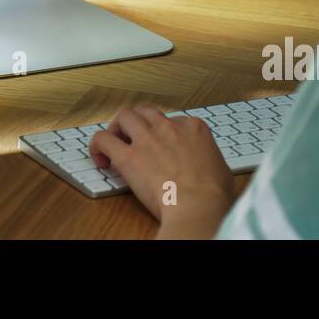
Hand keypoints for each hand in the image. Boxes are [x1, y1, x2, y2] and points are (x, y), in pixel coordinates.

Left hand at [89, 105, 235, 238]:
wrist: (198, 207)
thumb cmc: (212, 196)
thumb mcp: (221, 170)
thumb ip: (210, 159)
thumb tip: (208, 166)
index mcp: (194, 128)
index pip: (173, 119)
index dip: (165, 133)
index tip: (162, 146)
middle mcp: (169, 127)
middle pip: (147, 111)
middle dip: (139, 122)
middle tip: (134, 138)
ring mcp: (147, 139)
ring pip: (124, 115)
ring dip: (117, 127)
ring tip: (116, 142)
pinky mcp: (128, 156)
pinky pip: (103, 139)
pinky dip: (97, 145)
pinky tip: (100, 159)